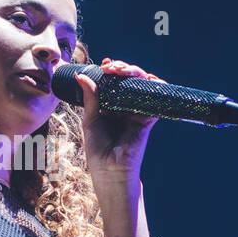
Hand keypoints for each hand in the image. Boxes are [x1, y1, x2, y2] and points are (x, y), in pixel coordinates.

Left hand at [74, 58, 166, 181]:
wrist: (110, 172)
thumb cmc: (98, 149)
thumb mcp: (90, 119)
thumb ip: (90, 97)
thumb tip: (81, 75)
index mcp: (111, 106)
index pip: (114, 82)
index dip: (111, 70)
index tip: (104, 64)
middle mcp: (126, 106)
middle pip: (129, 80)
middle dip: (122, 68)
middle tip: (110, 67)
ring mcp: (138, 111)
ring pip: (142, 85)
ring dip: (135, 72)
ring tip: (121, 70)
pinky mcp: (148, 119)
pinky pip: (156, 99)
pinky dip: (156, 86)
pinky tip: (148, 79)